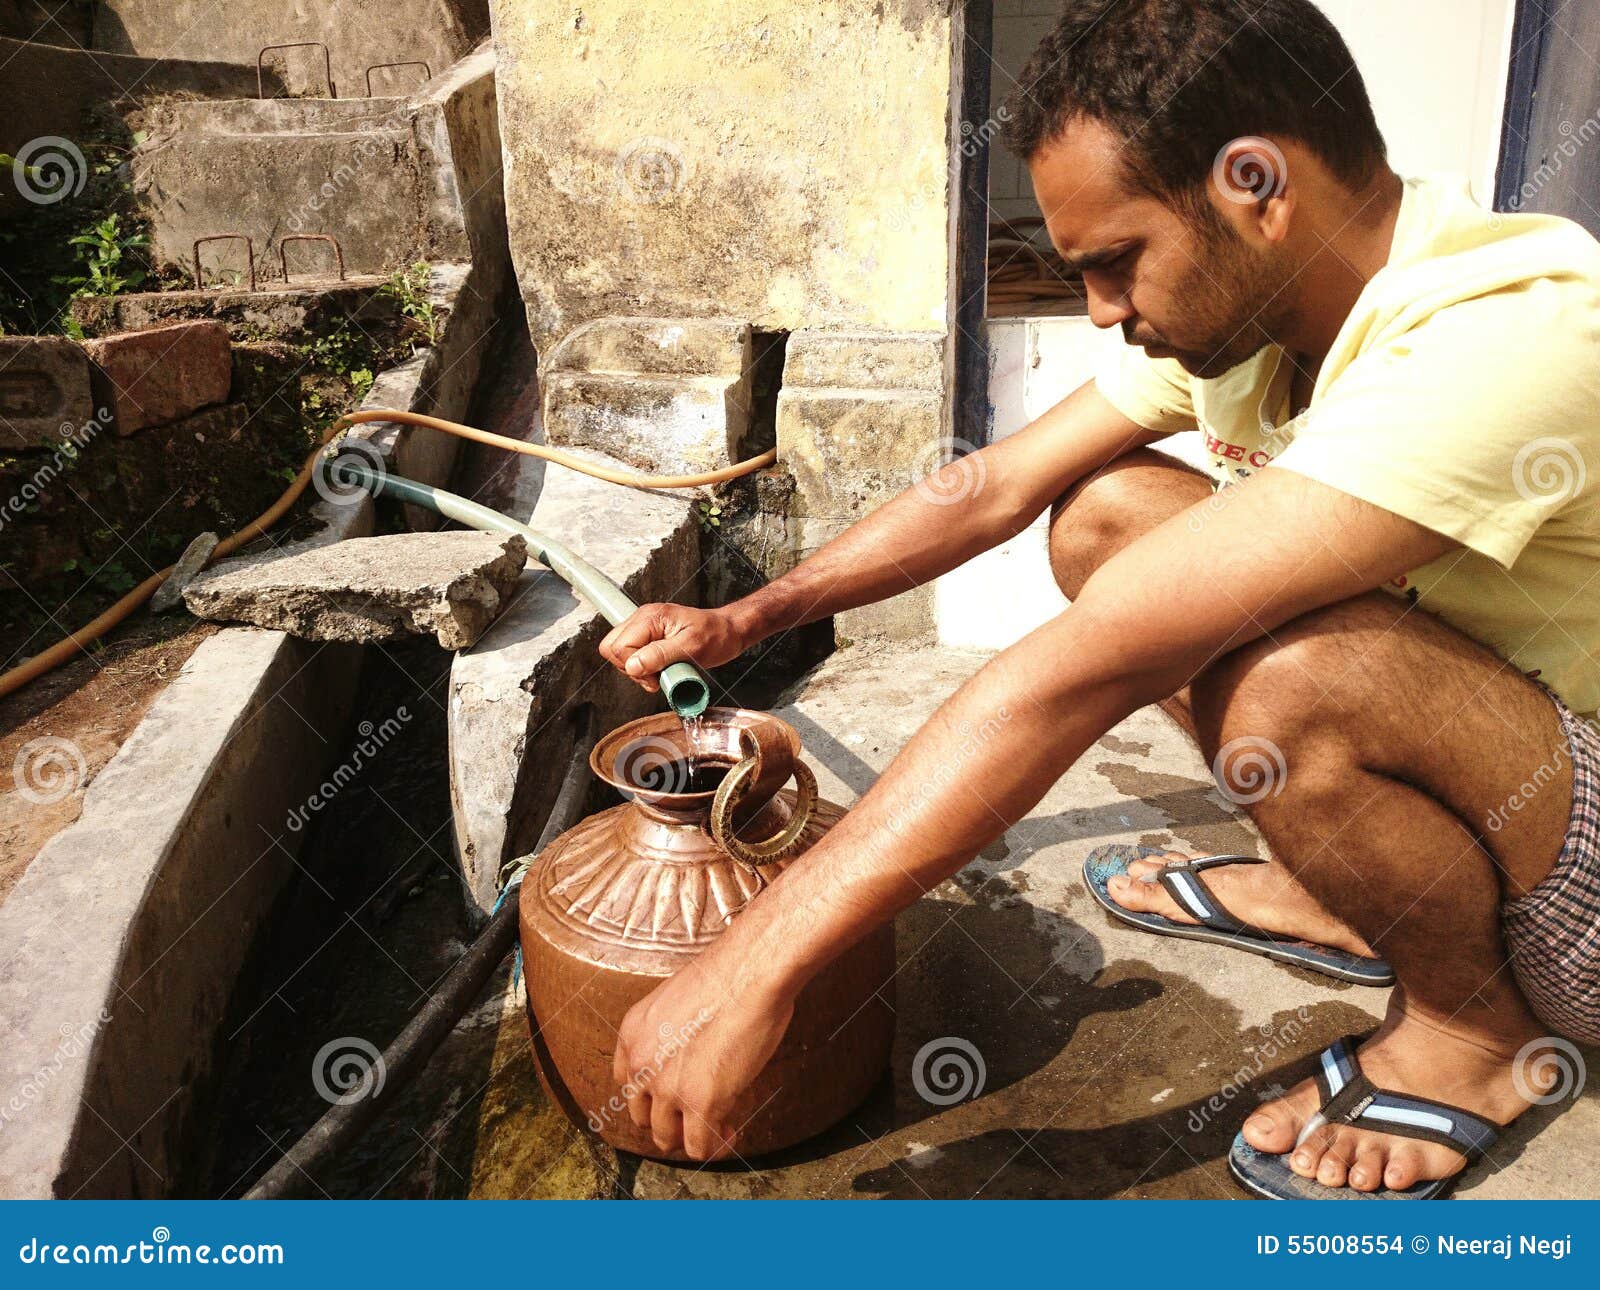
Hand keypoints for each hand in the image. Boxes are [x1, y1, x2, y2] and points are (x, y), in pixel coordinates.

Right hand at [598, 602, 750, 692]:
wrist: (730, 631)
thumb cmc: (716, 635)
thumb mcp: (691, 646)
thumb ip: (660, 654)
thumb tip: (632, 665)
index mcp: (650, 617)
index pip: (619, 646)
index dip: (634, 667)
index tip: (656, 677)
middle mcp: (643, 619)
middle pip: (612, 648)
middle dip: (630, 668)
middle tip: (655, 677)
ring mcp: (645, 628)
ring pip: (620, 654)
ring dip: (638, 671)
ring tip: (663, 673)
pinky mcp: (650, 638)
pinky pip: (632, 656)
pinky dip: (643, 669)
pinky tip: (661, 671)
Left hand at [611, 958, 793, 1159]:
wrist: (747, 974)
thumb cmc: (727, 975)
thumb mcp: (677, 1001)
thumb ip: (673, 1033)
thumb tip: (692, 1052)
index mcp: (632, 1034)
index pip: (627, 1082)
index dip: (652, 1094)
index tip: (674, 1093)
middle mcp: (641, 1064)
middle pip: (642, 1115)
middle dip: (669, 1119)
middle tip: (695, 1115)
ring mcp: (668, 1088)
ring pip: (666, 1137)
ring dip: (690, 1136)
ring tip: (716, 1127)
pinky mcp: (700, 1104)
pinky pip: (699, 1147)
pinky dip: (714, 1147)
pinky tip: (730, 1133)